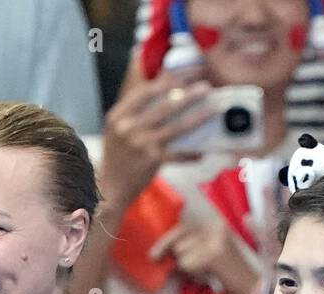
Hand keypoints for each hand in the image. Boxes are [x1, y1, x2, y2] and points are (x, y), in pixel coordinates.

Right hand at [100, 56, 213, 209]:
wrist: (110, 187)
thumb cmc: (118, 155)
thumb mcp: (118, 128)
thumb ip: (135, 109)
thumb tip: (163, 85)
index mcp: (118, 116)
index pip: (145, 92)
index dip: (167, 81)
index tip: (184, 76)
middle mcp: (128, 128)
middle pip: (164, 107)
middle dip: (188, 95)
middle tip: (206, 87)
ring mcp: (140, 145)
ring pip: (175, 127)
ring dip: (198, 117)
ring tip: (214, 109)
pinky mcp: (151, 161)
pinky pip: (177, 154)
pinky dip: (190, 153)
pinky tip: (202, 151)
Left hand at [150, 219, 256, 293]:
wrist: (251, 291)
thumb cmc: (227, 278)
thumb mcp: (208, 256)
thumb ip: (190, 247)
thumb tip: (164, 250)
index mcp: (216, 225)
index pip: (184, 226)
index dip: (167, 240)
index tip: (154, 253)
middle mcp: (217, 228)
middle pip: (179, 235)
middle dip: (169, 249)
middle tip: (162, 260)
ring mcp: (216, 240)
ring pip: (181, 251)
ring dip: (184, 265)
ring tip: (201, 272)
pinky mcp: (214, 254)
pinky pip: (186, 263)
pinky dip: (189, 272)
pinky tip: (203, 276)